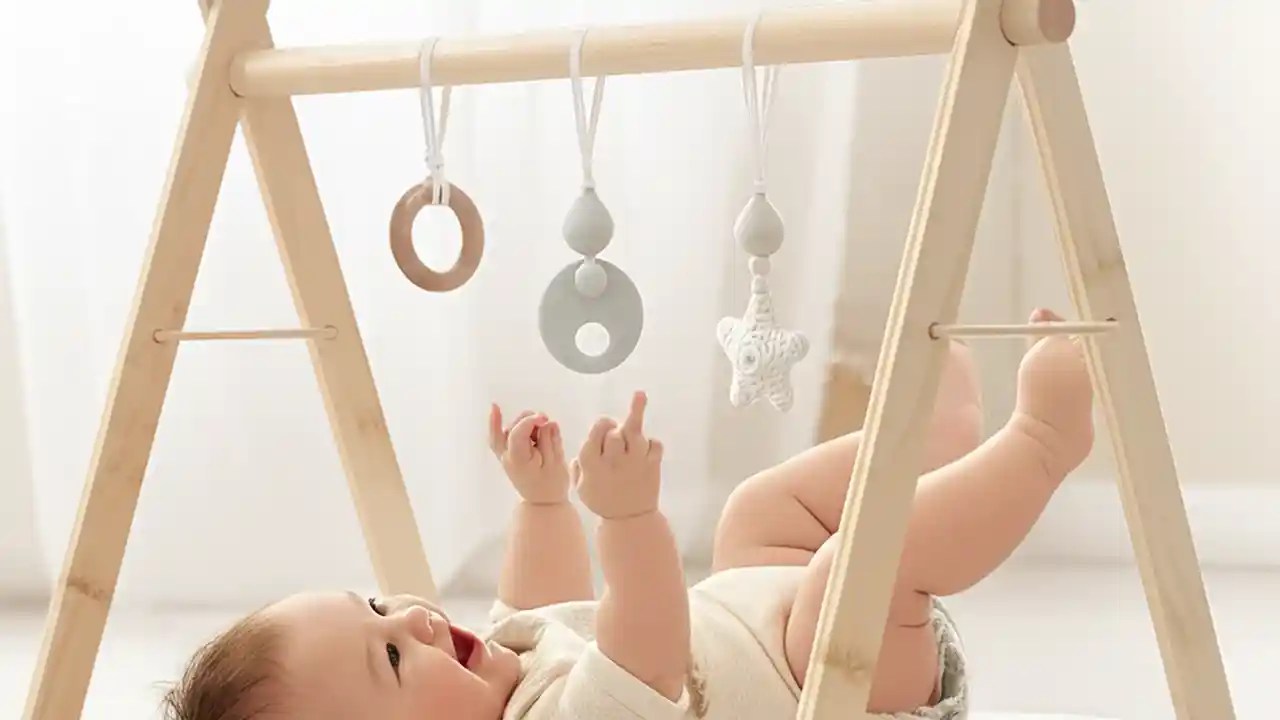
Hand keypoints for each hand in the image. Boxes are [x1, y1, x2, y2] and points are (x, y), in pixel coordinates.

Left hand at [489, 405, 570, 504]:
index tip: (546, 419)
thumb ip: (550, 439)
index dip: (531, 420)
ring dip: (523, 423)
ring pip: (506, 429)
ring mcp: (504, 455)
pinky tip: (495, 408)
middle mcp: (507, 456)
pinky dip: (496, 423)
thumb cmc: (551, 484)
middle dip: (529, 420)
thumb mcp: (556, 462)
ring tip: (540, 434)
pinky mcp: (506, 454)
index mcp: (519, 459)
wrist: (543, 503)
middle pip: (513, 427)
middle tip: (546, 423)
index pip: (519, 432)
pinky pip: (497, 436)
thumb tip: (547, 422)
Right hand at [573, 391, 663, 519]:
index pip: (596, 433)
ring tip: (640, 394)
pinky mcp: (652, 465)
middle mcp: (612, 460)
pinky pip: (654, 445)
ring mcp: (634, 461)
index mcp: (592, 463)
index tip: (606, 426)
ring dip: (637, 411)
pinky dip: (652, 444)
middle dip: (615, 427)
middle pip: (614, 431)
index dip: (602, 425)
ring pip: (634, 432)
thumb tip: (578, 454)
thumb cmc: (603, 502)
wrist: (630, 521)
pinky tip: (647, 450)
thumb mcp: (581, 487)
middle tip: (617, 433)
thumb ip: (578, 468)